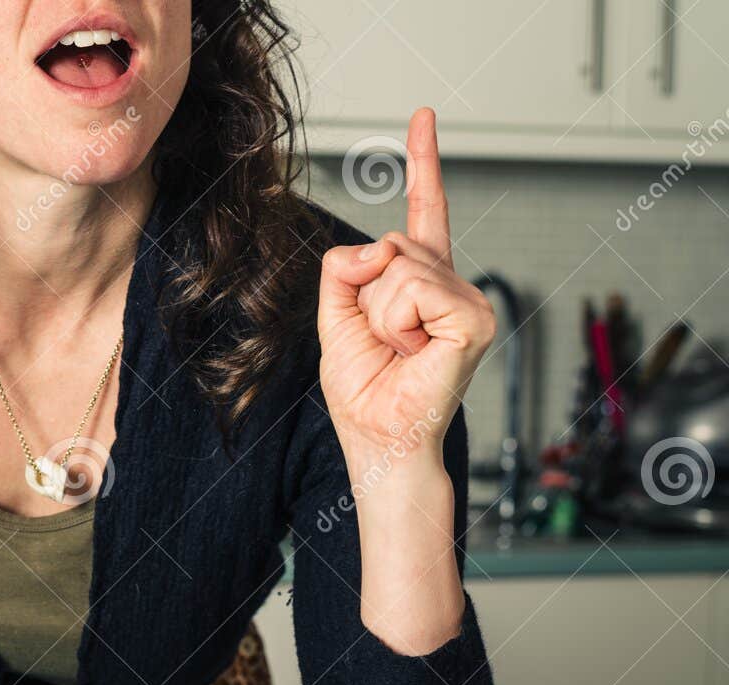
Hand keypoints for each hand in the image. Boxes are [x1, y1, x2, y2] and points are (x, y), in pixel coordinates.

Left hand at [317, 108, 495, 474]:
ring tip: (399, 350)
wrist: (380, 441)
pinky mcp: (474, 319)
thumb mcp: (336, 321)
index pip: (424, 212)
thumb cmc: (365, 394)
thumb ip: (343, 272)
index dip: (423, 163)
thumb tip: (374, 246)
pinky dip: (396, 324)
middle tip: (384, 342)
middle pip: (390, 245)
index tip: (421, 117)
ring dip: (379, 314)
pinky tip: (413, 352)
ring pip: (398, 267)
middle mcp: (451, 285)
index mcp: (421, 284)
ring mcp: (468, 301)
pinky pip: (411, 291)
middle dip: (365, 294)